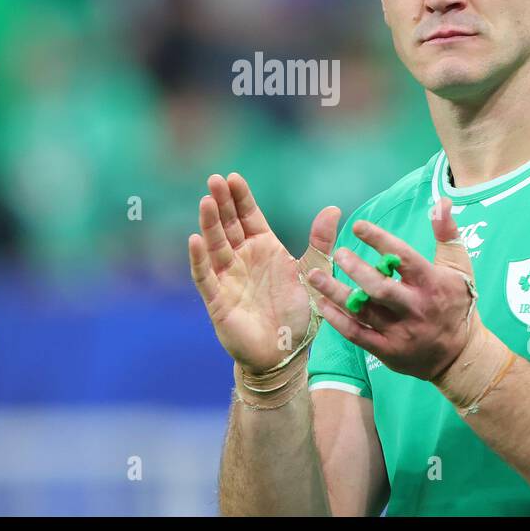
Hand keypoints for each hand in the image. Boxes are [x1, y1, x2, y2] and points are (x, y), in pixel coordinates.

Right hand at [188, 172, 340, 372]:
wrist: (286, 353)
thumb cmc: (298, 313)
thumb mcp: (314, 273)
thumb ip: (320, 242)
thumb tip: (334, 208)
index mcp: (264, 248)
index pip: (248, 216)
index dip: (240, 197)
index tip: (233, 177)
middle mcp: (243, 258)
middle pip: (229, 225)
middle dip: (221, 202)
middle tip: (214, 179)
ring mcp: (228, 277)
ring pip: (215, 245)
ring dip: (209, 224)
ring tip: (206, 201)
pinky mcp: (218, 299)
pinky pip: (205, 276)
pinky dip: (199, 259)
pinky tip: (195, 239)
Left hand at [307, 198, 476, 380]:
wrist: (460, 355)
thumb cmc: (457, 302)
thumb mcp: (459, 266)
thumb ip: (447, 232)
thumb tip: (442, 202)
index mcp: (431, 283)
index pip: (403, 258)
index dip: (380, 240)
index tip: (358, 226)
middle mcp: (416, 308)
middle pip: (381, 288)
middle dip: (356, 270)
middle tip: (338, 253)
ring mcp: (401, 332)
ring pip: (364, 311)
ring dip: (336, 293)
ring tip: (314, 276)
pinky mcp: (389, 351)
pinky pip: (358, 335)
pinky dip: (338, 320)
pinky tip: (322, 303)